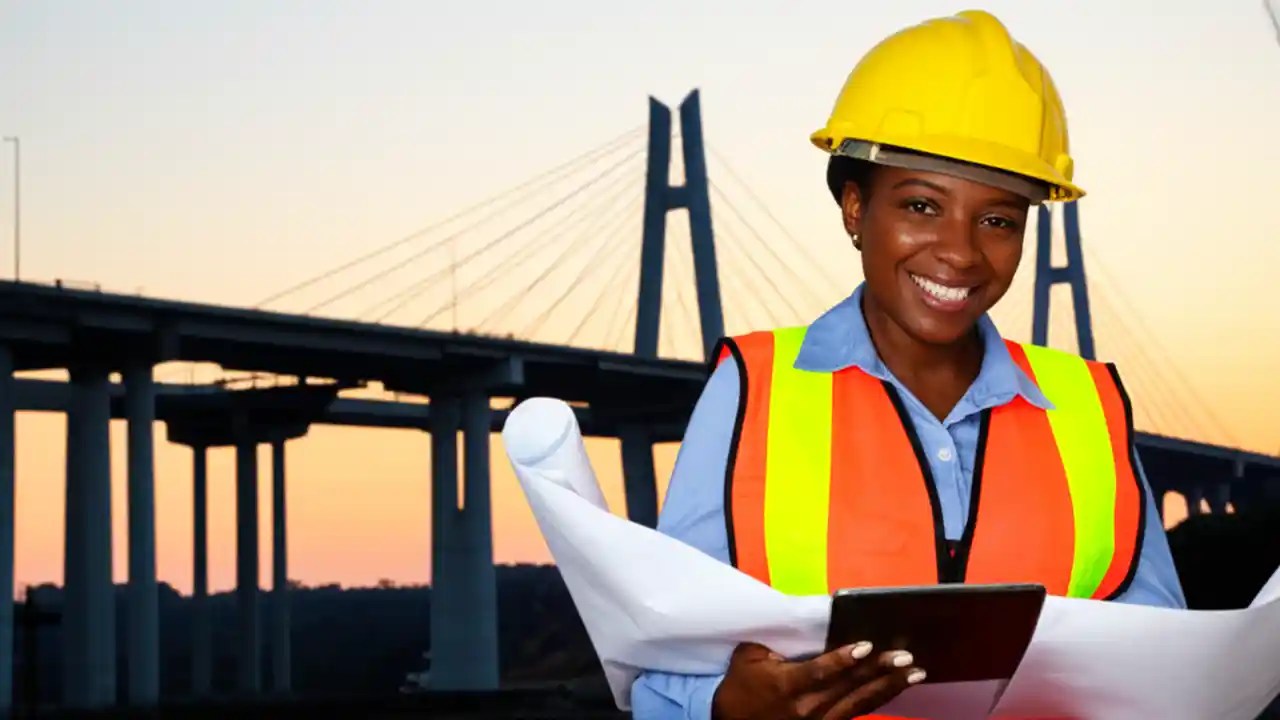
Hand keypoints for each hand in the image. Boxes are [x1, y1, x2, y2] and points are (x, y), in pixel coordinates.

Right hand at [710, 641, 923, 719]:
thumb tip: (806, 624)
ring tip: (915, 673)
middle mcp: (807, 708)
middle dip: (878, 671)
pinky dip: (879, 698)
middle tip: (904, 657)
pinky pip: (858, 712)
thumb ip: (777, 642)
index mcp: (786, 686)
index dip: (843, 660)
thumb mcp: (749, 656)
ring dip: (889, 687)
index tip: (865, 647)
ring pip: (860, 703)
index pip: (819, 673)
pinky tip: (897, 686)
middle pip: (848, 688)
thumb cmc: (741, 686)